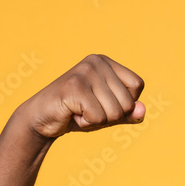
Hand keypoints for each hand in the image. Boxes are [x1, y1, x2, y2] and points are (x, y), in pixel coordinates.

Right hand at [17, 54, 144, 138]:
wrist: (42, 118)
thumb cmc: (79, 114)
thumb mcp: (109, 114)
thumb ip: (128, 113)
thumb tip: (142, 110)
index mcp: (106, 62)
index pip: (137, 85)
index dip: (125, 102)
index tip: (102, 101)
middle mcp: (96, 62)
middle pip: (128, 102)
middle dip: (111, 116)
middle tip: (88, 109)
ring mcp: (84, 73)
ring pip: (114, 112)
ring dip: (98, 121)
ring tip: (80, 111)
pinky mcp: (74, 87)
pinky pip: (98, 117)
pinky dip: (87, 123)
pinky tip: (72, 114)